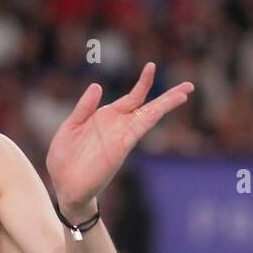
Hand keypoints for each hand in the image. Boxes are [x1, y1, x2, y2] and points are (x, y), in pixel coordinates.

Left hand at [46, 62, 193, 211]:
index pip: (131, 98)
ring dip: (165, 105)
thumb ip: (84, 107)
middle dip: (168, 97)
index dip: (143, 84)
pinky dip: (148, 119)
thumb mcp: (70, 127)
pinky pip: (136, 130)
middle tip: (189, 86)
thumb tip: (97, 85)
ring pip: (148, 117)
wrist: (63, 186)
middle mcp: (118, 126)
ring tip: (184, 93)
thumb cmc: (65, 159)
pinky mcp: (119, 148)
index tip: (152, 66)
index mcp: (106, 118)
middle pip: (148, 107)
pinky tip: (156, 110)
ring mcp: (121, 137)